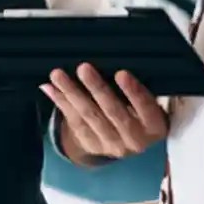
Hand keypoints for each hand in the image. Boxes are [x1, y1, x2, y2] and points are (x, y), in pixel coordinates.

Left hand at [41, 63, 167, 158]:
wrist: (125, 140)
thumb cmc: (138, 110)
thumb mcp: (146, 103)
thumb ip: (135, 88)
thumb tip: (114, 60)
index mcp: (154, 126)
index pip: (146, 108)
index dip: (134, 92)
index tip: (121, 73)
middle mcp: (134, 139)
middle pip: (114, 112)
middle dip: (97, 89)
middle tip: (84, 68)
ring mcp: (111, 144)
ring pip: (89, 116)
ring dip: (72, 93)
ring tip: (58, 75)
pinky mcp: (90, 144)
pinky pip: (74, 121)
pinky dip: (61, 102)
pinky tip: (50, 87)